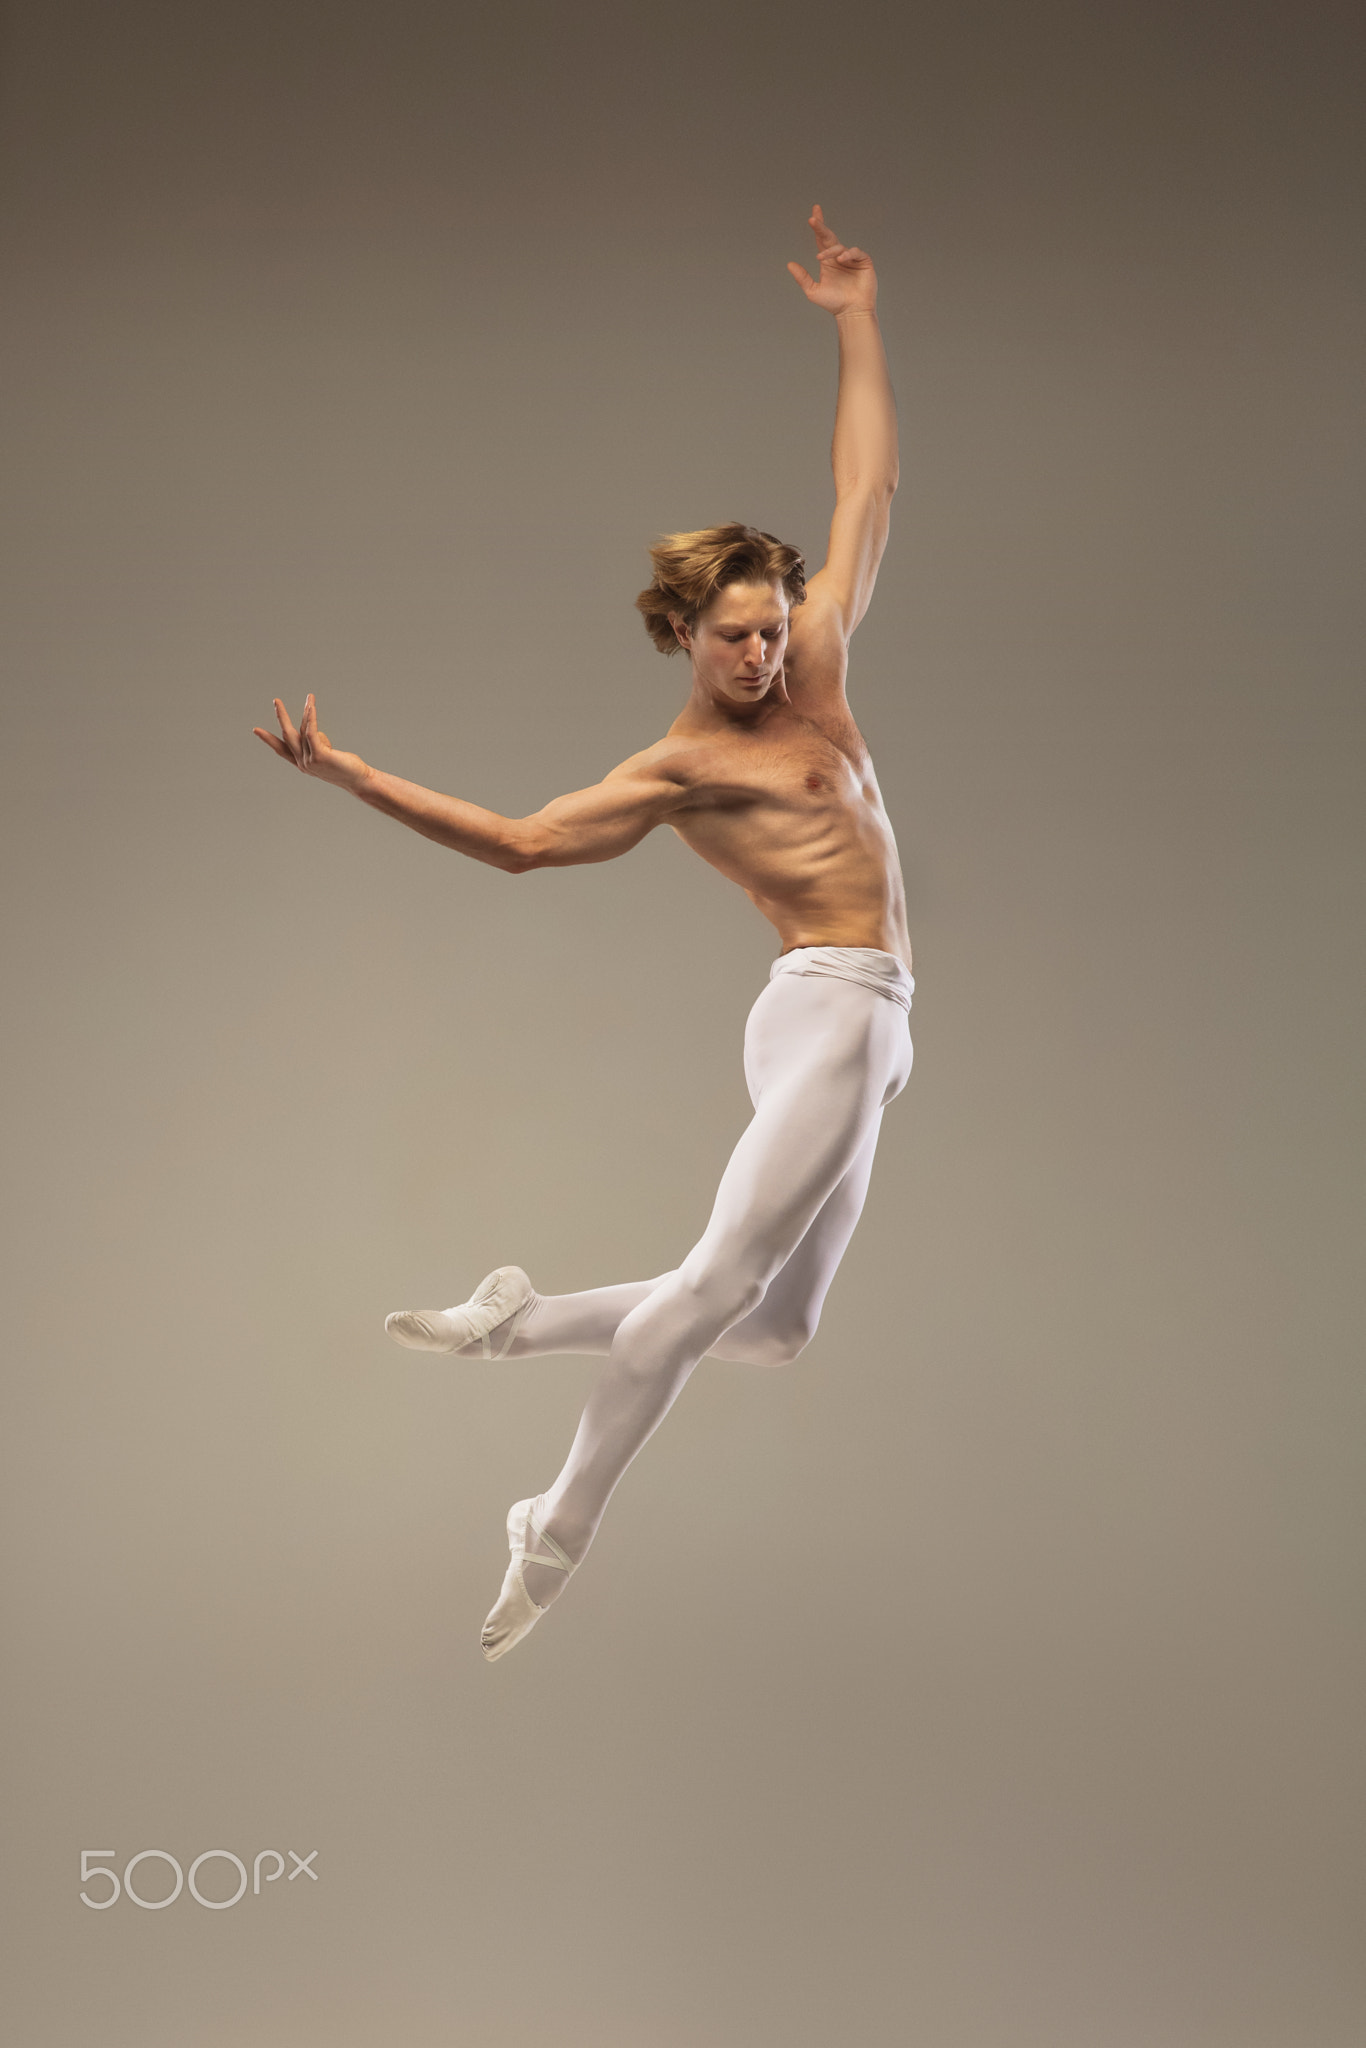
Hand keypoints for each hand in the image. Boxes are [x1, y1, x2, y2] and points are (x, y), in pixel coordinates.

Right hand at [252, 694, 369, 791]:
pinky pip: (311, 731)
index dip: (269, 739)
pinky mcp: (319, 756)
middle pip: (288, 735)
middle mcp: (303, 763)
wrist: (359, 781)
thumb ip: (316, 743)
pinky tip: (310, 706)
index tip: (256, 730)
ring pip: (304, 730)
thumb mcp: (327, 754)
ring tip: (310, 697)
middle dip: (281, 716)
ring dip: (308, 712)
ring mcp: (309, 760)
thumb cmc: (347, 768)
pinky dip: (310, 717)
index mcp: (302, 764)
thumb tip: (310, 729)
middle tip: (276, 700)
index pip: (282, 750)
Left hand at [786, 204, 876, 316]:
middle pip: (829, 237)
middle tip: (813, 219)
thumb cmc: (834, 303)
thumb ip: (802, 278)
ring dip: (831, 250)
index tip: (812, 216)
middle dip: (821, 227)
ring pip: (840, 247)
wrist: (851, 312)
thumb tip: (790, 264)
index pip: (821, 240)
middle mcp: (839, 257)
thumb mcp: (813, 291)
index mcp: (828, 261)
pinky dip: (848, 253)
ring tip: (823, 258)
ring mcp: (852, 259)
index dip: (817, 227)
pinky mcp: (864, 262)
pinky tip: (841, 259)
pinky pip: (856, 252)